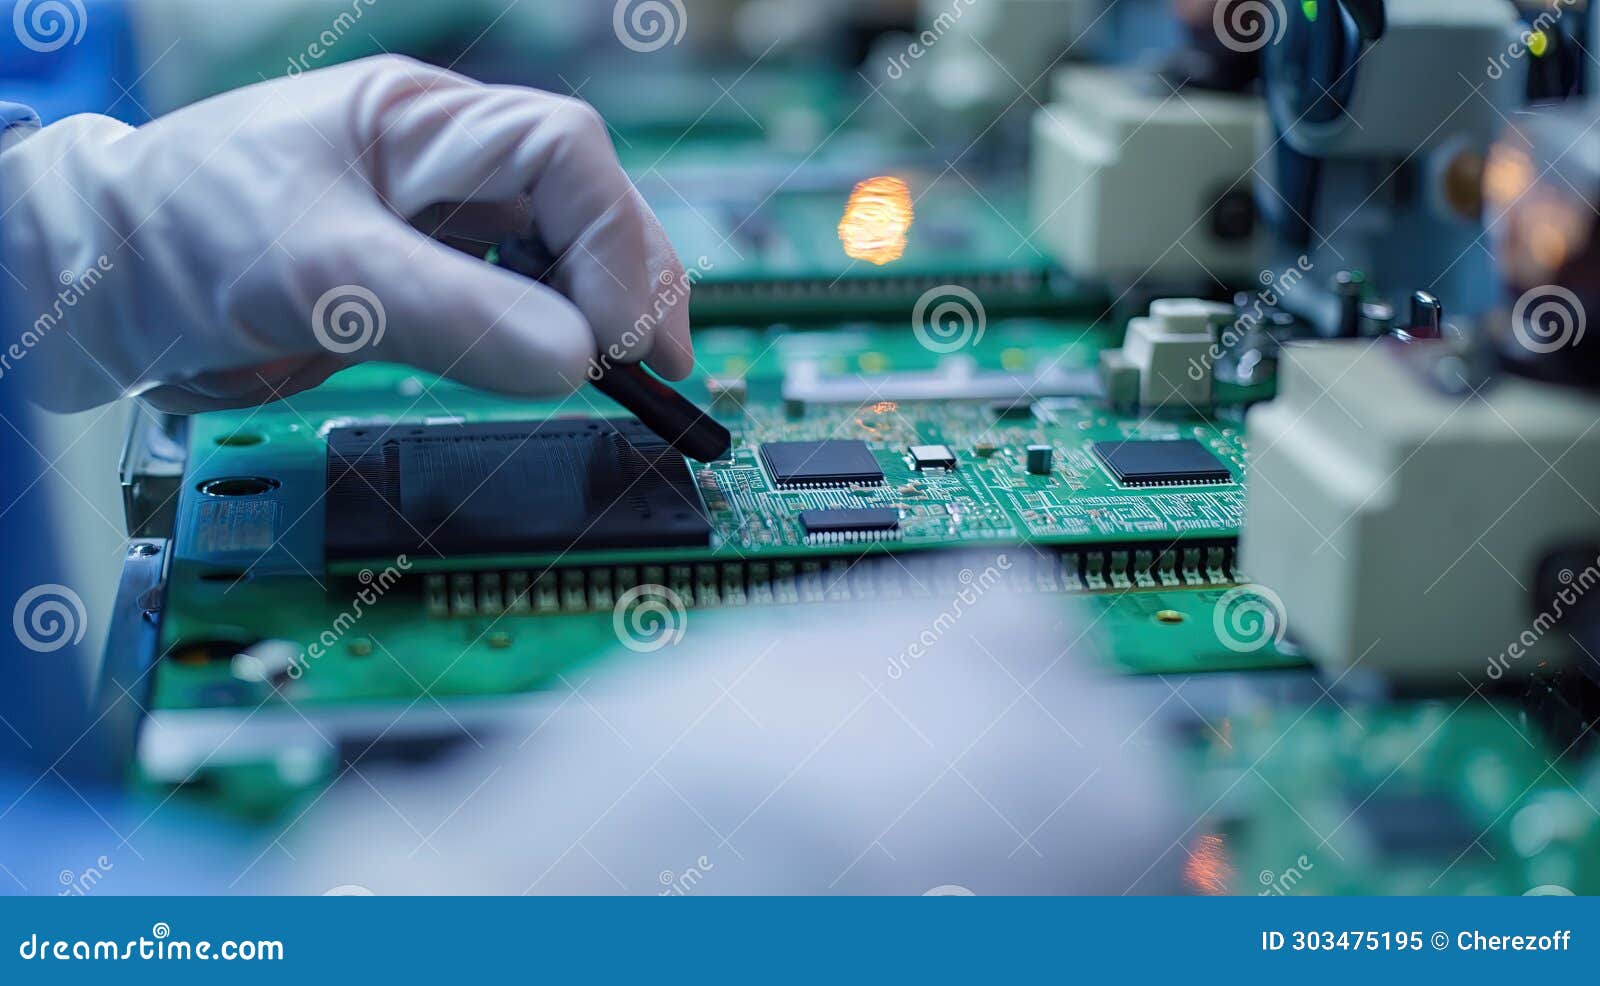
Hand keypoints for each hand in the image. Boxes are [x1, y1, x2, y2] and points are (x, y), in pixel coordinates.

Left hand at [0, 54, 691, 412]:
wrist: (104, 286)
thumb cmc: (181, 235)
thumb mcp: (319, 271)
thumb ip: (450, 312)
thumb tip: (574, 361)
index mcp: (421, 122)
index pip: (561, 158)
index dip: (615, 243)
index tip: (628, 337)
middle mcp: (440, 165)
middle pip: (582, 200)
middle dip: (628, 276)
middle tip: (658, 362)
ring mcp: (434, 225)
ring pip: (560, 252)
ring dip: (602, 309)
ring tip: (631, 372)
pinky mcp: (422, 284)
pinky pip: (516, 302)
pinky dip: (554, 338)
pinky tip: (570, 369)